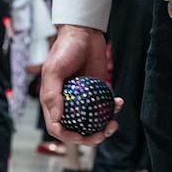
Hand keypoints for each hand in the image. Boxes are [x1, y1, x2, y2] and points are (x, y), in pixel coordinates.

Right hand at [39, 23, 116, 143]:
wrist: (84, 33)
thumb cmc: (65, 49)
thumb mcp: (54, 70)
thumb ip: (52, 94)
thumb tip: (56, 119)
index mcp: (53, 102)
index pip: (56, 127)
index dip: (67, 136)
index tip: (81, 136)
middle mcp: (68, 104)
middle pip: (77, 130)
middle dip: (90, 138)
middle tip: (103, 134)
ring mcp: (84, 100)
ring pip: (93, 123)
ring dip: (104, 128)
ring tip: (114, 123)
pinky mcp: (98, 92)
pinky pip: (105, 107)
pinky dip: (113, 109)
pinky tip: (119, 102)